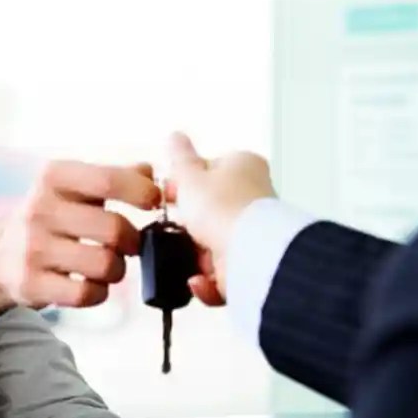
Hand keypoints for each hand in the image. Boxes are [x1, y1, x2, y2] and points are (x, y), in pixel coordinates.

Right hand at [0, 160, 161, 318]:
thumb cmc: (51, 216)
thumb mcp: (73, 187)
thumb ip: (114, 176)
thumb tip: (151, 172)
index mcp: (54, 177)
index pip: (108, 180)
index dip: (141, 191)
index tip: (154, 202)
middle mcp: (40, 209)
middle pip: (113, 228)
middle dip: (133, 240)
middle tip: (131, 244)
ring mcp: (33, 248)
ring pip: (105, 264)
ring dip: (118, 269)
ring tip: (109, 264)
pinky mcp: (31, 284)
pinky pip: (87, 294)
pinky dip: (99, 292)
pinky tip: (91, 284)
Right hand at [164, 131, 277, 305]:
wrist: (248, 254)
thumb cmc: (226, 208)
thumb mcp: (190, 175)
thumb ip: (179, 158)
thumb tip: (175, 137)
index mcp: (243, 167)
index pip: (208, 170)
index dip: (183, 183)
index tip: (166, 193)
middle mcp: (251, 199)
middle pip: (206, 211)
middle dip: (186, 225)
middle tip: (172, 228)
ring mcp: (251, 234)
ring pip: (210, 245)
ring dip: (193, 255)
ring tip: (187, 256)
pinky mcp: (248, 265)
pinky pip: (219, 274)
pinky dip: (205, 280)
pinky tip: (199, 278)